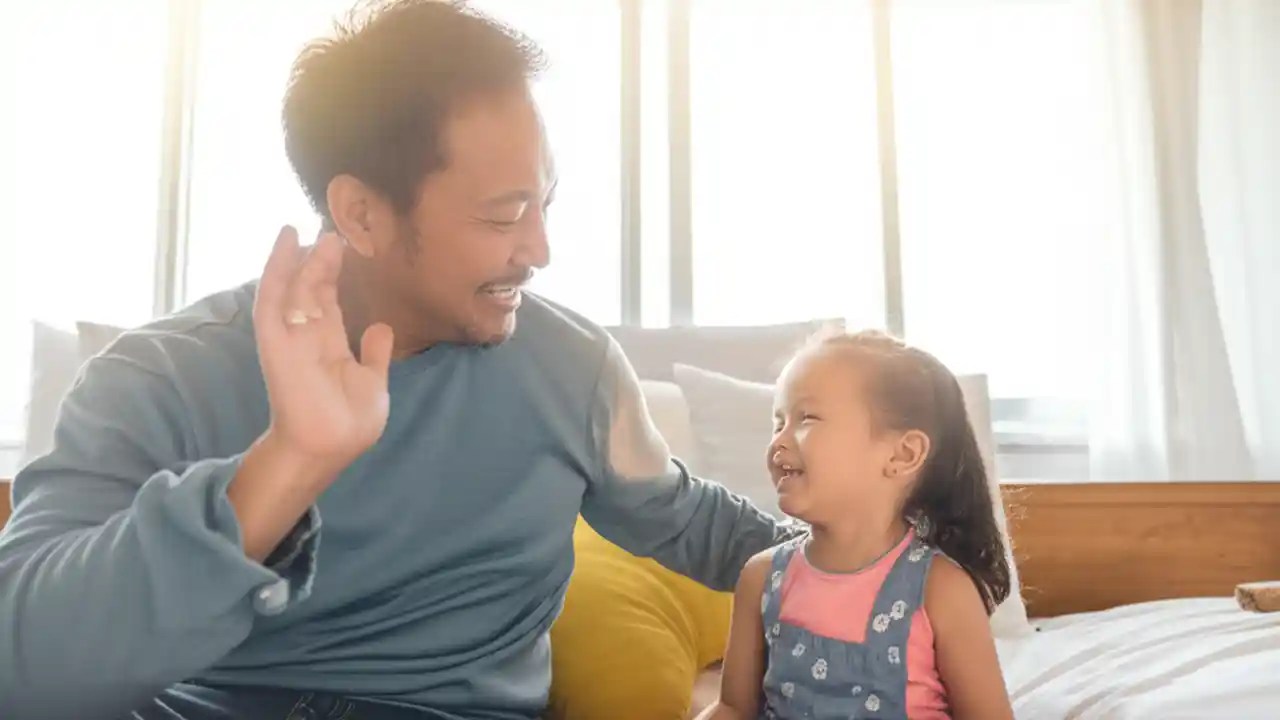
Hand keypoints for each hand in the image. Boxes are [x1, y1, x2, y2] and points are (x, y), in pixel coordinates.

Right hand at [253, 226, 394, 475]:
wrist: (328, 448)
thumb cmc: (348, 423)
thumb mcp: (372, 382)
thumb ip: (374, 354)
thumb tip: (381, 326)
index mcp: (328, 346)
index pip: (328, 302)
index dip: (333, 276)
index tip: (343, 247)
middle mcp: (308, 337)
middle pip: (312, 290)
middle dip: (320, 262)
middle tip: (333, 232)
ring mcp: (290, 337)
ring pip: (293, 288)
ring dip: (301, 259)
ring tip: (312, 232)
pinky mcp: (276, 341)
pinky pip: (272, 299)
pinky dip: (276, 269)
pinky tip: (286, 243)